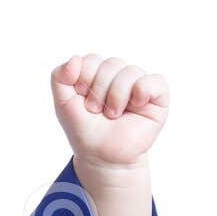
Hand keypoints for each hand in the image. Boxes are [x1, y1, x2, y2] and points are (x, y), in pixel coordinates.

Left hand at [51, 54, 168, 167]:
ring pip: (130, 71)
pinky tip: (136, 105)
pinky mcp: (157, 97)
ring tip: (114, 115)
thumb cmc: (85, 131)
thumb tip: (75, 59)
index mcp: (97, 74)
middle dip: (100, 91)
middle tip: (98, 112)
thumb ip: (59, 77)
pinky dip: (143, 91)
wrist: (102, 157)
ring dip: (117, 96)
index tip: (83, 104)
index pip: (91, 60)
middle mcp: (119, 76)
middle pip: (111, 64)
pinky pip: (155, 81)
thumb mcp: (63, 104)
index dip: (84, 81)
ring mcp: (138, 85)